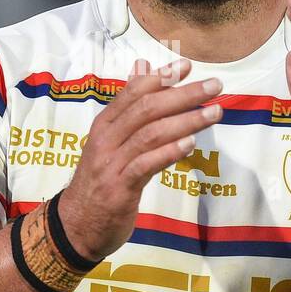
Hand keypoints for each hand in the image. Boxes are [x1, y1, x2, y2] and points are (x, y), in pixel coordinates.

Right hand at [58, 59, 222, 260]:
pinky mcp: (120, 189)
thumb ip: (130, 105)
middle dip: (183, 94)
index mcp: (105, 125)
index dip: (161, 76)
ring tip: (214, 113)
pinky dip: (170, 152)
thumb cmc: (100, 179)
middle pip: (146, 109)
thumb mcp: (111, 140)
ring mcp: (111, 164)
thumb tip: (142, 67)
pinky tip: (191, 143)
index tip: (187, 66)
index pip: (133, 92)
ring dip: (186, 121)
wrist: (76, 225)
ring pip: (150, 134)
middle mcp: (106, 140)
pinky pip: (146, 165)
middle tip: (214, 86)